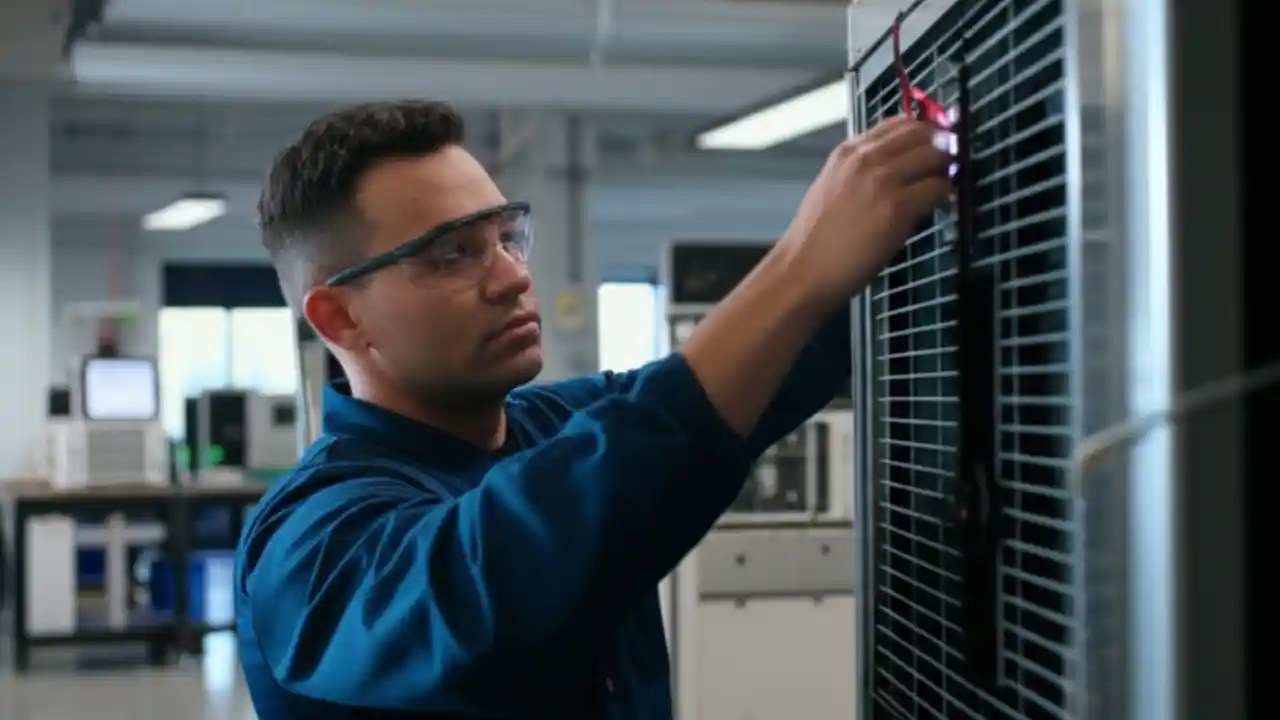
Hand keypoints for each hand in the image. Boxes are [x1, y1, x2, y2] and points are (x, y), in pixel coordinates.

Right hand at [779, 117, 953, 308]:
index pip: (898, 123)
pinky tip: (940, 205)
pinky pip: (938, 189)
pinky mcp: (898, 207)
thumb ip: (862, 170)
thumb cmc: (815, 239)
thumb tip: (899, 167)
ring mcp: (882, 181)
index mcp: (847, 151)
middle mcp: (865, 158)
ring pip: (936, 156)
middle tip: (949, 163)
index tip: (933, 143)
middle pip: (923, 133)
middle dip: (942, 146)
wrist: (803, 270)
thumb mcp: (833, 187)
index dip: (923, 131)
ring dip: (946, 169)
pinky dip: (945, 195)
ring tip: (944, 185)